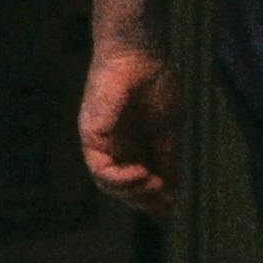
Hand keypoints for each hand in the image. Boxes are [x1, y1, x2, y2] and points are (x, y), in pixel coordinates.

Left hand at [79, 34, 179, 215]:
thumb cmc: (155, 83)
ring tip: (154, 185)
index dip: (149, 200)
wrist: (142, 53)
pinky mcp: (90, 132)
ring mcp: (98, 140)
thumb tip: (171, 192)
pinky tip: (141, 174)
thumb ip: (166, 160)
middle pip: (120, 188)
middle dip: (142, 200)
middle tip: (163, 200)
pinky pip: (98, 167)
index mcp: (129, 145)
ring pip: (106, 183)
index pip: (133, 182)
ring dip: (132, 193)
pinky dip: (120, 179)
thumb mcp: (166, 130)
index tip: (168, 208)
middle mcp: (111, 146)